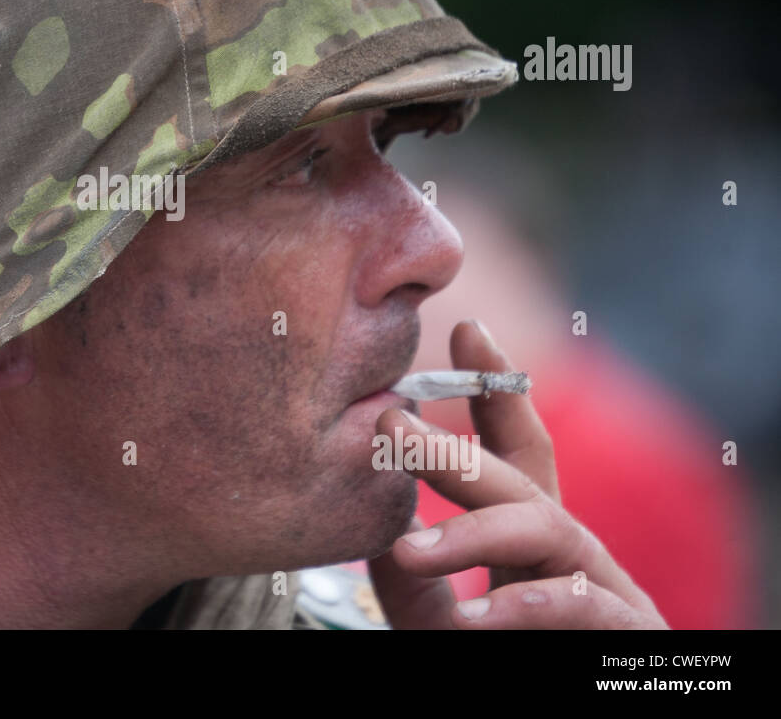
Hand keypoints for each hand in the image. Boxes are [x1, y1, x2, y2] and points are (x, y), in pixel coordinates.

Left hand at [367, 319, 667, 628]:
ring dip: (473, 533)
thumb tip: (374, 527)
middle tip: (387, 422)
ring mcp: (604, 591)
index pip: (517, 451)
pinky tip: (476, 620)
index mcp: (529, 540)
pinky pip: (584, 608)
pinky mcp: (628, 637)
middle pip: (519, 479)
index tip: (465, 329)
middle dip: (454, 444)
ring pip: (547, 531)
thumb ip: (410, 585)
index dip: (496, 388)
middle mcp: (569, 553)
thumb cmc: (505, 673)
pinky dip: (528, 609)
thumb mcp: (438, 629)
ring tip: (406, 551)